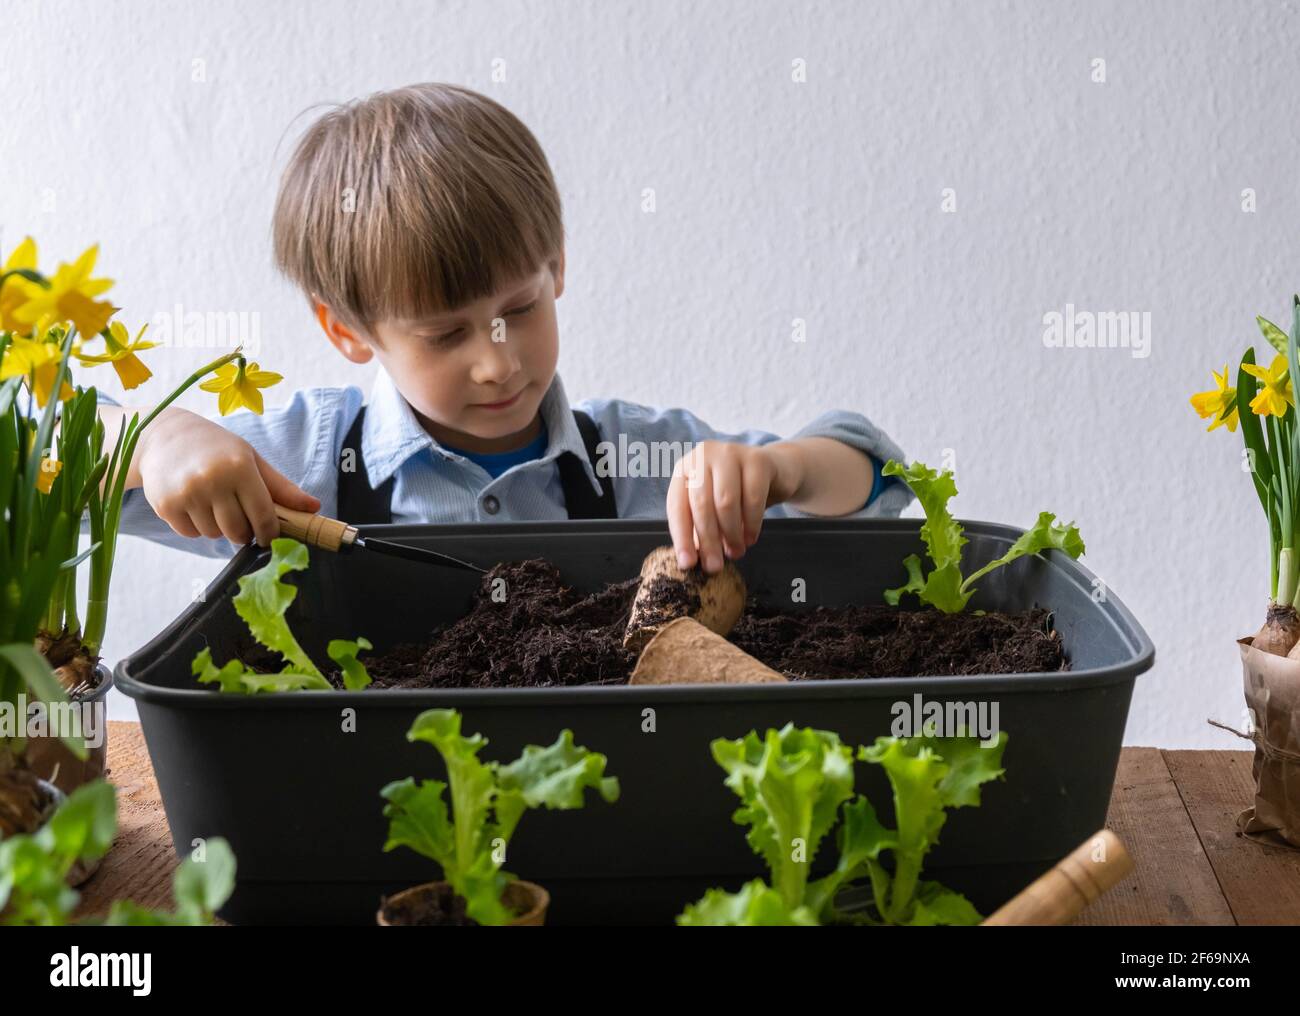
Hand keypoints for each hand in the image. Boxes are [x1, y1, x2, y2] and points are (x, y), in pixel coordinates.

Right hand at [137, 408, 320, 546]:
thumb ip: (282, 487)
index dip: (269, 533)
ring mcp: (186, 494)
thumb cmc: (217, 448)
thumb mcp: (251, 459)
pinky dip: (196, 527)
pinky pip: (191, 534)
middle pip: (238, 531)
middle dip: (244, 532)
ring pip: (214, 535)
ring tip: (214, 503)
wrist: (163, 435)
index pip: (263, 516)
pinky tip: (194, 504)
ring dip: (219, 528)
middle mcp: (212, 480)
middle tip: (241, 517)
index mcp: (239, 467)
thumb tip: (314, 508)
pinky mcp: (165, 505)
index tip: (270, 536)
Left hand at [667, 441, 800, 573]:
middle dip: (708, 540)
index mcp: (685, 468)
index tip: (687, 564)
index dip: (681, 537)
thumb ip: (699, 529)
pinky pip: (753, 498)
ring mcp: (730, 453)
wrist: (773, 470)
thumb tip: (691, 562)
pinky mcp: (757, 459)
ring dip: (731, 534)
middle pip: (701, 505)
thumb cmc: (736, 492)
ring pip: (726, 503)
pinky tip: (751, 538)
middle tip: (715, 566)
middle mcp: (703, 456)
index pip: (677, 506)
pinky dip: (752, 524)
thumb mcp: (712, 507)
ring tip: (736, 551)